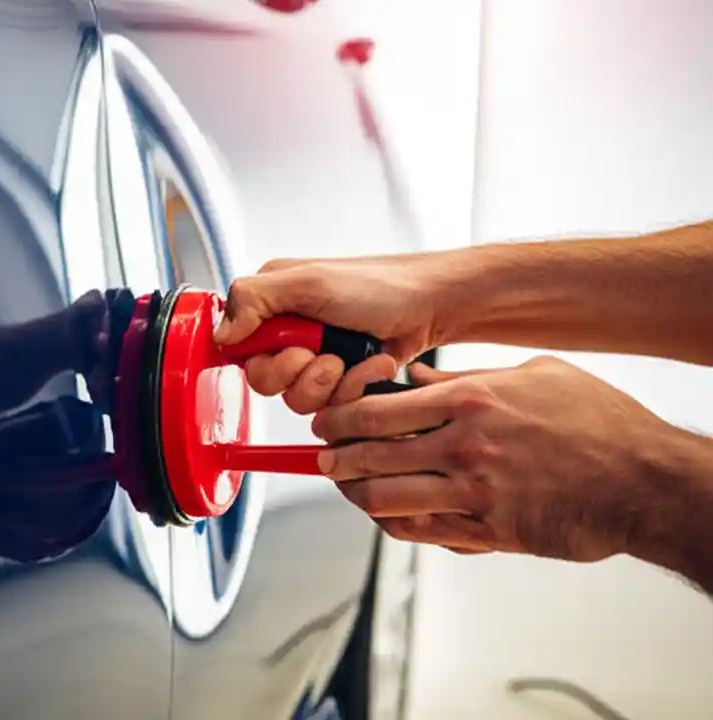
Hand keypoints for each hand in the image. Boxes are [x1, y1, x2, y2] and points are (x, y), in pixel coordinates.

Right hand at [214, 255, 443, 413]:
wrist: (432, 305)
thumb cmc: (379, 284)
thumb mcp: (310, 281)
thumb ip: (255, 299)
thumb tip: (220, 333)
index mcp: (270, 304)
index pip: (237, 347)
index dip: (262, 358)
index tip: (291, 348)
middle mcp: (287, 333)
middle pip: (264, 380)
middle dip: (298, 375)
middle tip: (325, 355)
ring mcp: (313, 359)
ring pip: (296, 400)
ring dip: (328, 384)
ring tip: (351, 359)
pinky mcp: (339, 381)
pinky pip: (329, 406)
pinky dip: (353, 389)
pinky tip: (370, 365)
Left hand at [311, 357, 676, 562]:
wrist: (646, 482)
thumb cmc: (599, 423)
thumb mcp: (536, 376)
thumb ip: (468, 379)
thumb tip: (418, 379)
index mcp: (472, 400)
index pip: (377, 409)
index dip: (339, 418)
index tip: (327, 423)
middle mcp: (465, 446)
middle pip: (369, 455)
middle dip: (333, 459)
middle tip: (322, 459)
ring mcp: (475, 492)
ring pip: (384, 499)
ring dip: (355, 495)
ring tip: (348, 489)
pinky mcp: (490, 532)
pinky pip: (421, 532)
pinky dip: (394, 523)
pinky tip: (388, 515)